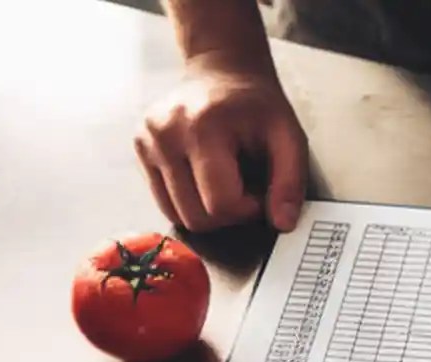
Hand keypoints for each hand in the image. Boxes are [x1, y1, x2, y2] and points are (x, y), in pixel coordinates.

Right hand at [135, 53, 307, 232]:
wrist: (223, 71)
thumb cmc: (256, 105)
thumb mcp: (289, 137)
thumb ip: (291, 181)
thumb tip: (283, 222)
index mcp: (203, 127)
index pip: (220, 204)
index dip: (247, 209)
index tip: (258, 190)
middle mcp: (166, 133)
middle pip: (195, 216)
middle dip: (226, 213)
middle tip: (243, 187)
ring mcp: (147, 140)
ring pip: (175, 215)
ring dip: (206, 210)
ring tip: (224, 181)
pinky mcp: (139, 147)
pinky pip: (164, 201)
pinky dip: (188, 200)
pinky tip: (204, 177)